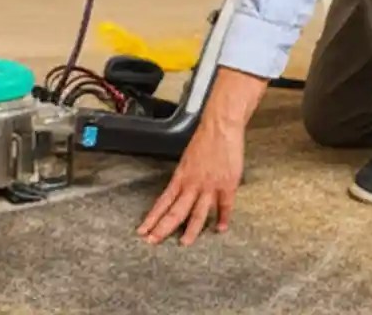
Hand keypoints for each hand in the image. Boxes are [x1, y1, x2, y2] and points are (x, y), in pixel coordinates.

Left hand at [137, 119, 243, 245]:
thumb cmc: (205, 139)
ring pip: (198, 213)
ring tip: (185, 243)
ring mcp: (210, 186)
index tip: (143, 231)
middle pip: (175, 211)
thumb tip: (181, 189)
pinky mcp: (227, 185)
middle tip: (153, 242)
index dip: (152, 218)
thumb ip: (185, 176)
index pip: (163, 202)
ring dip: (190, 230)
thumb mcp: (187, 159)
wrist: (221, 127)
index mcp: (180, 177)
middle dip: (163, 228)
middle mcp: (192, 184)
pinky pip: (224, 206)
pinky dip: (223, 218)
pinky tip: (220, 228)